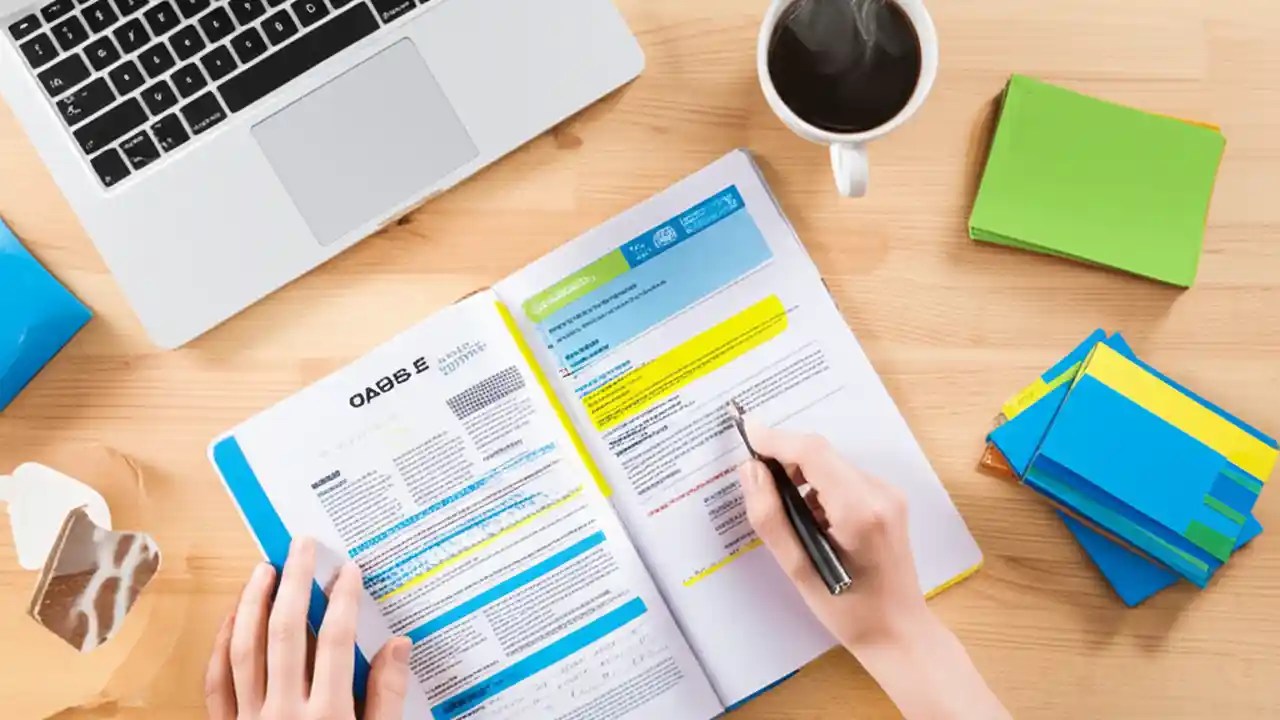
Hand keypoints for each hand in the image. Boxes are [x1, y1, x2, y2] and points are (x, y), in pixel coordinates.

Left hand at [205, 537, 411, 719]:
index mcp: (329, 715)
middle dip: (295, 583)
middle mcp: (285, 712)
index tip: (349, 572)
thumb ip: (386, 698)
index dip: (343, 601)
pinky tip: (233, 619)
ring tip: (265, 570)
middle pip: (286, 632)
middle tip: (301, 546)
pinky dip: (223, 646)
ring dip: (253, 603)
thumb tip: (398, 646)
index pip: (336, 641)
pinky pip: (218, 681)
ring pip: (245, 649)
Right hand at [739, 423, 1008, 719]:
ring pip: (831, 465)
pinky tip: (813, 522)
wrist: (899, 633)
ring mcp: (888, 494)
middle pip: (822, 454)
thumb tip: (750, 471)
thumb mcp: (799, 571)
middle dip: (786, 460)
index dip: (777, 439)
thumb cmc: (848, 612)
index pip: (813, 452)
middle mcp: (879, 493)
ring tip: (788, 516)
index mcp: (859, 510)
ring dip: (803, 477)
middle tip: (758, 486)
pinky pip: (844, 478)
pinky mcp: (889, 500)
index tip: (747, 434)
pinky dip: (820, 488)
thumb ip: (771, 517)